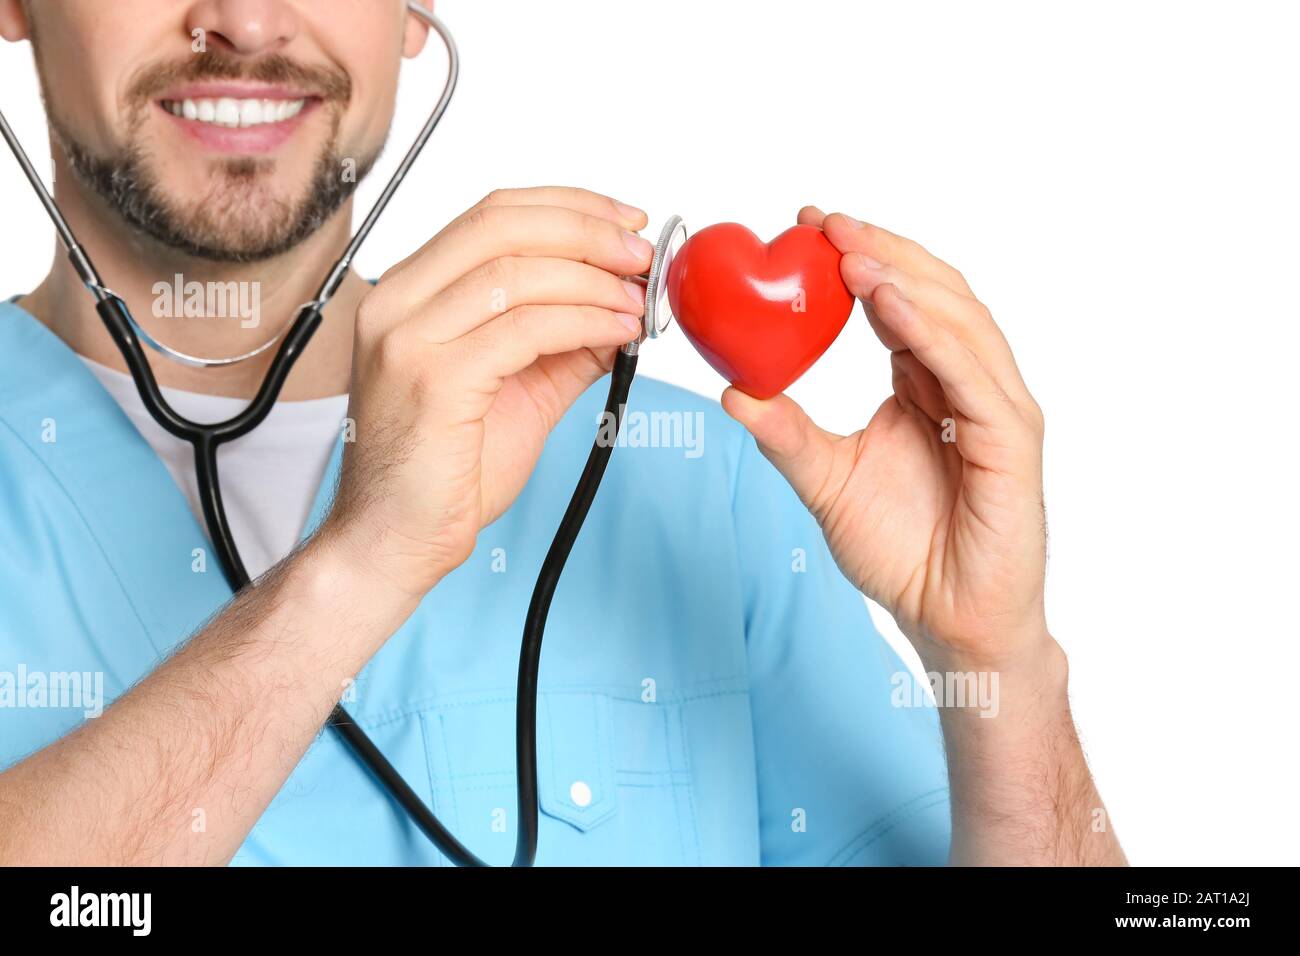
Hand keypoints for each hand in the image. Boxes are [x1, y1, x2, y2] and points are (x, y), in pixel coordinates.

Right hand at [320, 187, 652, 598]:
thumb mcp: (521, 388)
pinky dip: (584, 322)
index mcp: (409, 292)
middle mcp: (397, 303)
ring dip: (593, 280)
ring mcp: (408, 339)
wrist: (396, 539)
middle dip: (586, 231)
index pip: (492, 213)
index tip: (626, 220)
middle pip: (501, 226)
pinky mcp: (433, 381)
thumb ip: (566, 342)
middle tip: (641, 255)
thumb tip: (624, 305)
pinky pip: (524, 329)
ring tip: (638, 301)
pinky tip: (619, 334)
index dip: (569, 206)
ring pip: (516, 273)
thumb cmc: (447, 470)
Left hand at [722, 208, 1049, 668]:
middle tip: (823, 223)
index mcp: (927, 385)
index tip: (805, 226)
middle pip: (932, 294)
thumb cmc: (902, 552)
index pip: (898, 303)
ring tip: (851, 252)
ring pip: (957, 320)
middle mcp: (967, 385)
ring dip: (903, 278)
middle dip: (879, 251)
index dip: (858, 260)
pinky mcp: (1011, 440)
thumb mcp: (826, 481)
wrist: (948, 619)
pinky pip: (970, 374)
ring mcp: (995, 408)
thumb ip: (786, 434)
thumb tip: (732, 391)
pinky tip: (892, 306)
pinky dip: (932, 333)